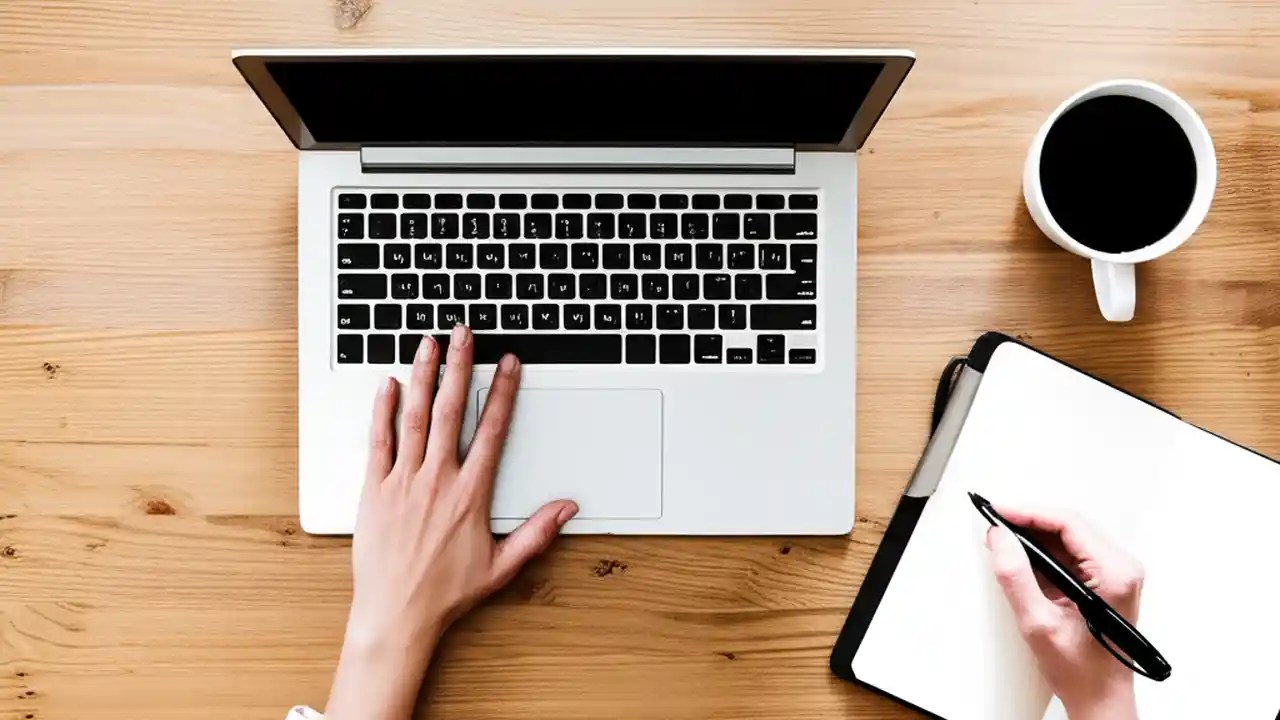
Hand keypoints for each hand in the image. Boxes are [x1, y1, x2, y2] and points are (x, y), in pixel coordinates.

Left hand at [325, 325, 578, 719]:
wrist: (396, 615)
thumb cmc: (447, 593)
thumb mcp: (502, 566)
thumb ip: (537, 533)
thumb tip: (567, 507)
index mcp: (471, 494)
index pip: (491, 431)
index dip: (503, 393)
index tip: (508, 364)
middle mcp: (437, 480)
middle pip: (452, 410)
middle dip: (461, 367)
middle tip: (466, 334)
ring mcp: (403, 482)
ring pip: (415, 417)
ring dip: (423, 376)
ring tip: (429, 343)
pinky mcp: (373, 491)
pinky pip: (378, 441)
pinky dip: (383, 410)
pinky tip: (388, 384)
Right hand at [986, 508, 1144, 719]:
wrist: (1100, 697)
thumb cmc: (1081, 670)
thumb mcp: (1038, 623)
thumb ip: (1016, 577)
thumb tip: (1001, 540)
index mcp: (1114, 574)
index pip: (1068, 523)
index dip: (1028, 513)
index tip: (999, 513)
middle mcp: (1122, 568)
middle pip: (1070, 525)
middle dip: (1029, 522)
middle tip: (996, 525)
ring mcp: (1116, 573)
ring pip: (1070, 536)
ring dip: (1035, 535)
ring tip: (1004, 540)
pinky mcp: (1107, 579)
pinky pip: (1072, 551)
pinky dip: (1045, 550)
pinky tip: (1023, 556)